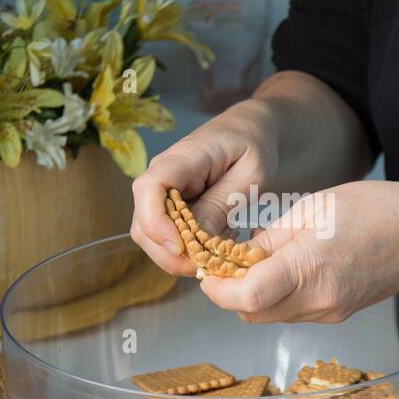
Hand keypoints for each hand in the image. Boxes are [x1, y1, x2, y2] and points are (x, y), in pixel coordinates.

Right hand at [130, 98, 279, 277]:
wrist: (251, 133)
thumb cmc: (254, 146)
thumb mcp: (251, 174)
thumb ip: (222, 203)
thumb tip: (194, 240)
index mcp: (182, 158)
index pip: (148, 189)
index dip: (156, 223)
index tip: (180, 248)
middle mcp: (162, 176)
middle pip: (143, 223)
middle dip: (169, 253)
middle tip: (208, 265)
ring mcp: (162, 193)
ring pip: (150, 236)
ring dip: (179, 256)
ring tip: (217, 252)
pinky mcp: (169, 207)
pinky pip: (166, 236)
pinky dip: (187, 250)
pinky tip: (215, 243)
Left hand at [200, 180, 398, 322]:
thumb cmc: (374, 210)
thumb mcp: (313, 209)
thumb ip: (269, 238)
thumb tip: (234, 255)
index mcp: (309, 268)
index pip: (245, 297)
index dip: (217, 288)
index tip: (208, 268)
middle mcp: (318, 300)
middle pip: (251, 313)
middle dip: (230, 292)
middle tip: (228, 260)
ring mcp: (328, 312)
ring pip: (269, 316)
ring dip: (253, 295)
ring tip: (259, 260)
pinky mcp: (336, 314)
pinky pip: (291, 312)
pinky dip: (276, 296)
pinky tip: (285, 268)